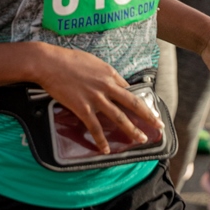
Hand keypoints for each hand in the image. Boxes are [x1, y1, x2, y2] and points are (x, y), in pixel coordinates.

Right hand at [29, 43, 159, 155]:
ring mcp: (96, 98)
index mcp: (110, 73)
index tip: (147, 109)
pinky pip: (95, 128)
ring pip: (119, 118)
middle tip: (159, 124)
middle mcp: (107, 86)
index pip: (129, 89)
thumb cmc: (68, 59)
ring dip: (132, 130)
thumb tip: (108, 80)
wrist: (49, 63)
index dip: (139, 100)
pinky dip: (101, 140)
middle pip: (133, 103)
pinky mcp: (83, 108)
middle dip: (148, 115)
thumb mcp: (92, 61)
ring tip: (141, 139)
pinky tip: (106, 150)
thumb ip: (102, 73)